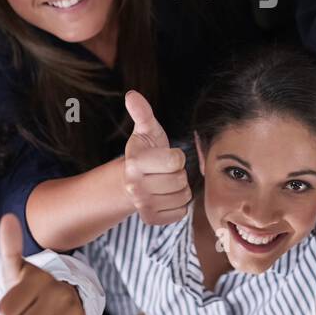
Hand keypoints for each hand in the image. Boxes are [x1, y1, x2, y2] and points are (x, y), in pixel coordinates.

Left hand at [0, 213, 93, 314]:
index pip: (4, 312)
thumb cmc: (33, 287)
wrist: (68, 297)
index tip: (16, 303)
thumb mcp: (16, 268)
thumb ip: (9, 246)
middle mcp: (60, 293)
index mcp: (39, 278)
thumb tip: (8, 217)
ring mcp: (75, 312)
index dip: (6, 313)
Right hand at [123, 91, 190, 224]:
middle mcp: (135, 187)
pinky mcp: (151, 220)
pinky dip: (178, 205)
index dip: (176, 157)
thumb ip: (142, 113)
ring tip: (166, 182)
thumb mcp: (146, 131)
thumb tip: (132, 95)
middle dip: (179, 173)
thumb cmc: (146, 152)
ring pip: (183, 197)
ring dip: (180, 189)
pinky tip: (166, 197)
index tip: (165, 156)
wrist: (132, 180)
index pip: (176, 161)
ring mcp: (142, 206)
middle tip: (166, 171)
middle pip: (180, 180)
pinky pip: (181, 212)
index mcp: (134, 163)